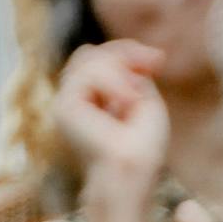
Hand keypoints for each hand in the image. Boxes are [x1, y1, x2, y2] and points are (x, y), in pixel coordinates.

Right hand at [53, 41, 170, 221]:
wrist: (133, 171)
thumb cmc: (142, 146)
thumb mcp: (142, 96)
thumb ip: (127, 70)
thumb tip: (120, 51)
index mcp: (89, 101)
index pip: (96, 58)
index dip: (126, 51)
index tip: (159, 61)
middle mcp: (72, 102)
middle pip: (88, 53)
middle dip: (122, 52)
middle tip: (153, 66)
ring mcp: (64, 104)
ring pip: (87, 58)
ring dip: (120, 70)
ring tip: (134, 98)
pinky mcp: (64, 108)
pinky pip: (88, 73)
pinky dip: (114, 81)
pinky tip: (126, 102)